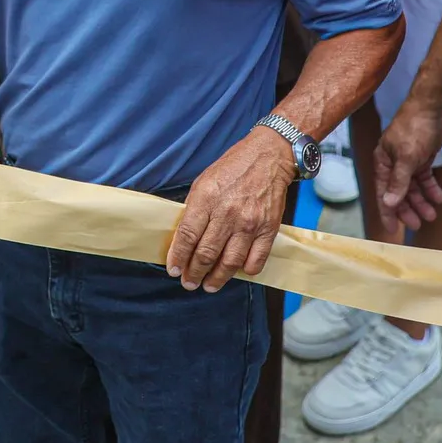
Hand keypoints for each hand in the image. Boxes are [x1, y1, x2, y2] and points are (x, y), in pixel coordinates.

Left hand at [165, 128, 294, 292]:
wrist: (268, 157)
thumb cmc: (233, 167)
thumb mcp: (204, 181)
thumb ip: (195, 208)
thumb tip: (185, 236)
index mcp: (206, 199)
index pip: (188, 236)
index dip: (178, 257)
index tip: (173, 270)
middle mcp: (227, 213)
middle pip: (206, 253)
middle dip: (194, 273)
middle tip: (189, 283)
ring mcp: (249, 223)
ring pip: (229, 262)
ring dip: (217, 278)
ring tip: (209, 285)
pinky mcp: (268, 229)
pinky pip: (256, 260)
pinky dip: (245, 271)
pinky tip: (237, 272)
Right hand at [373, 99, 441, 235]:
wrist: (432, 105)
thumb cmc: (415, 128)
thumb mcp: (407, 157)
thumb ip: (398, 181)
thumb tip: (388, 203)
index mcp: (382, 162)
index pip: (383, 193)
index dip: (387, 212)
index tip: (393, 231)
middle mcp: (392, 162)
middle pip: (398, 192)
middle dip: (408, 209)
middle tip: (420, 224)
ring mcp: (407, 160)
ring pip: (413, 187)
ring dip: (422, 201)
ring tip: (433, 214)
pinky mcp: (421, 156)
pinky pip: (424, 177)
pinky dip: (431, 188)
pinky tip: (439, 197)